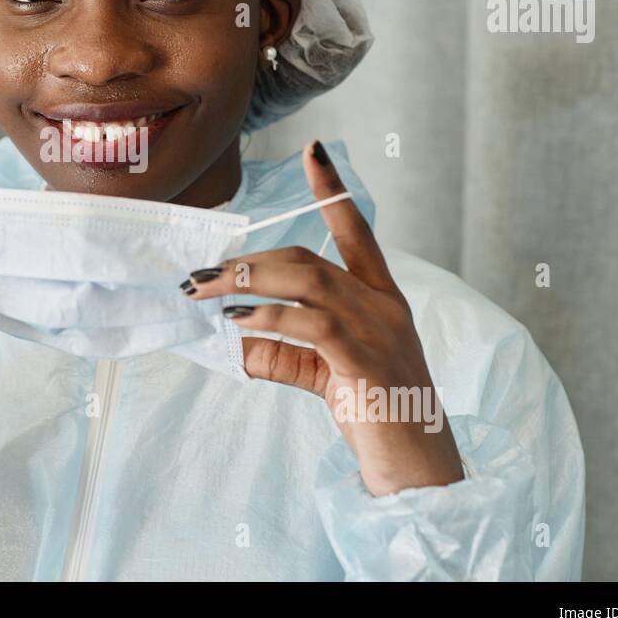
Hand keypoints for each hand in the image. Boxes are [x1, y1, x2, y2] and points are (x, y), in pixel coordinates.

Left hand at [181, 141, 463, 495]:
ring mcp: (378, 328)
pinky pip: (309, 323)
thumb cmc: (374, 416)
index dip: (333, 190)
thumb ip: (282, 353)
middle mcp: (383, 304)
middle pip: (308, 258)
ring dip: (248, 282)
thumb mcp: (322, 376)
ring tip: (204, 290)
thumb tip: (235, 339)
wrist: (417, 467)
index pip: (357, 231)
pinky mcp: (364, 357)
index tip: (314, 150)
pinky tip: (236, 322)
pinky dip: (268, 318)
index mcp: (382, 298)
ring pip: (306, 281)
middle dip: (249, 261)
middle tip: (200, 273)